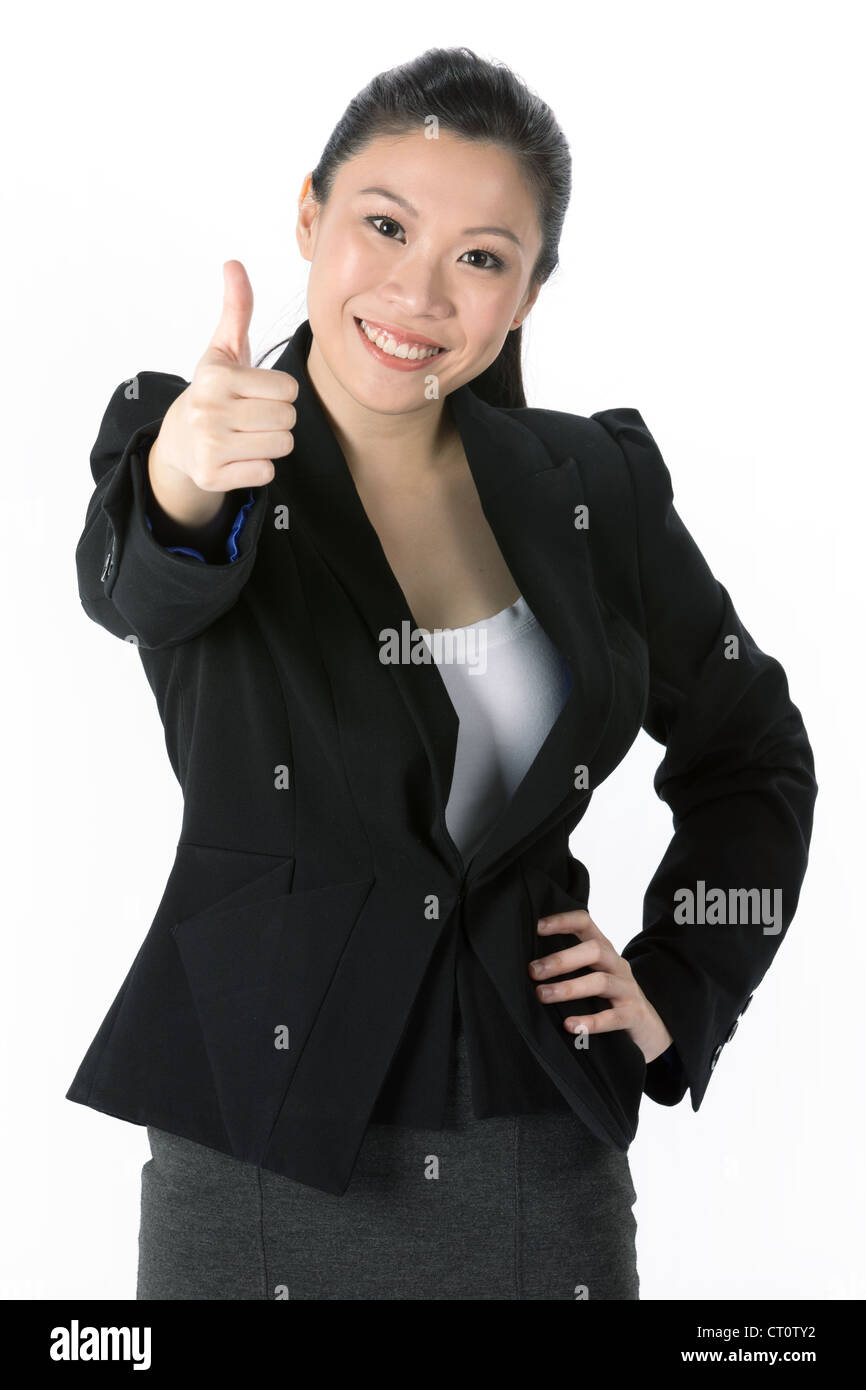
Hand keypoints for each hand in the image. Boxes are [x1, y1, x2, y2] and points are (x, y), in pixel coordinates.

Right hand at [148, 259, 298, 522]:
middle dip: (278, 418)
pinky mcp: (212, 477)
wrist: (179, 441)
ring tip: (247, 435)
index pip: (288, 389)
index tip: (256, 393)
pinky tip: (239, 457)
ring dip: (272, 442)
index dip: (279, 392)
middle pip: (288, 418)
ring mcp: (208, 447)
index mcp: (215, 377)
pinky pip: (266, 473)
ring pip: (281, 446)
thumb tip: (233, 264)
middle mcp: (208, 411)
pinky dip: (259, 467)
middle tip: (252, 416)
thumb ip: (237, 308)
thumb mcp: (224, 350)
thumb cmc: (214, 391)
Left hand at [528, 908, 673, 1063]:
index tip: (536, 927)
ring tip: (542, 996)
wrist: (650, 1029)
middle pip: (594, 950)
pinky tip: (569, 1026)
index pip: (585, 923)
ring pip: (600, 982)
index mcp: (604, 951)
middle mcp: (617, 965)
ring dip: (568, 988)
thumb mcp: (594, 975)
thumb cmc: (609, 999)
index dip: (562, 921)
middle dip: (561, 959)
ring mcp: (627, 989)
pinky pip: (612, 1017)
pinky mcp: (632, 1015)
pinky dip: (589, 1022)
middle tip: (533, 971)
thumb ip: (570, 967)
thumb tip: (526, 966)